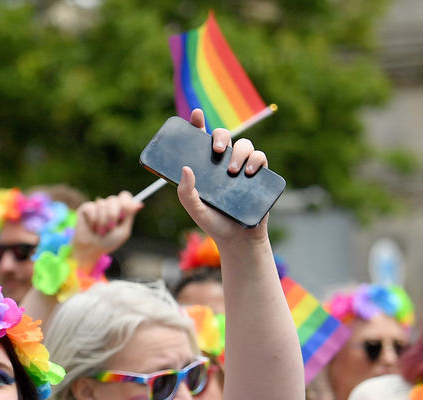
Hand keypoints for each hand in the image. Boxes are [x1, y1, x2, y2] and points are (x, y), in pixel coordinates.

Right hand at [70, 191, 141, 268]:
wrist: (91, 249)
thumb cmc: (108, 242)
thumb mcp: (123, 231)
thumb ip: (130, 216)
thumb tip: (139, 204)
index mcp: (120, 209)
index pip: (125, 196)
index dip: (124, 204)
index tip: (123, 217)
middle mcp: (109, 206)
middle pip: (113, 199)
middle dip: (112, 215)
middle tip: (110, 228)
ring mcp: (97, 206)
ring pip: (102, 204)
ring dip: (102, 221)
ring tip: (100, 231)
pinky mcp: (86, 208)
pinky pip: (91, 208)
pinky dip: (93, 221)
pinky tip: (92, 228)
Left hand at [176, 108, 268, 243]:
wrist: (238, 239)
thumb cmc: (213, 223)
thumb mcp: (194, 209)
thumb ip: (186, 192)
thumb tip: (185, 168)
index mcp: (204, 168)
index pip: (200, 142)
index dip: (198, 125)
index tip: (195, 115)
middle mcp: (222, 164)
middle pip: (223, 137)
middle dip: (220, 137)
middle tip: (215, 150)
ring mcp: (241, 167)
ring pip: (244, 145)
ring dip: (239, 152)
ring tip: (233, 172)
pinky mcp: (259, 174)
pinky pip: (260, 156)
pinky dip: (256, 159)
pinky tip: (249, 171)